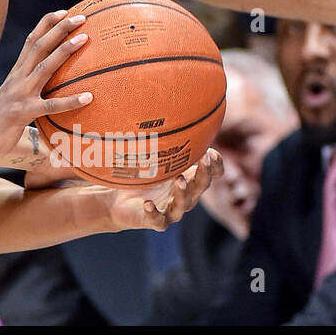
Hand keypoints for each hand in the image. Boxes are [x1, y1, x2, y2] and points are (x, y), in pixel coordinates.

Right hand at [0, 10, 92, 163]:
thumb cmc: (1, 119)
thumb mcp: (13, 95)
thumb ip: (29, 86)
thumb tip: (52, 84)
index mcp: (16, 72)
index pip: (31, 40)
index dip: (46, 24)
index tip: (64, 12)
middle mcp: (18, 77)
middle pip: (39, 46)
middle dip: (59, 29)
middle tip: (80, 17)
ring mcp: (20, 94)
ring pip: (45, 67)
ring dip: (64, 50)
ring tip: (84, 39)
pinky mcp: (24, 113)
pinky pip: (51, 106)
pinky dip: (70, 100)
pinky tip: (88, 97)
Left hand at [107, 149, 222, 230]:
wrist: (120, 201)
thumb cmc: (143, 177)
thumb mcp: (156, 159)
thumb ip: (166, 144)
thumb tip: (171, 114)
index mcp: (188, 180)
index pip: (210, 174)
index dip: (215, 166)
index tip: (211, 153)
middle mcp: (184, 196)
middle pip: (200, 187)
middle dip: (204, 174)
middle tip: (204, 160)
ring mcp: (170, 210)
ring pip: (182, 205)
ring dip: (183, 193)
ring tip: (180, 180)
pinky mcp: (154, 221)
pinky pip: (157, 220)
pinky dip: (154, 213)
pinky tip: (148, 204)